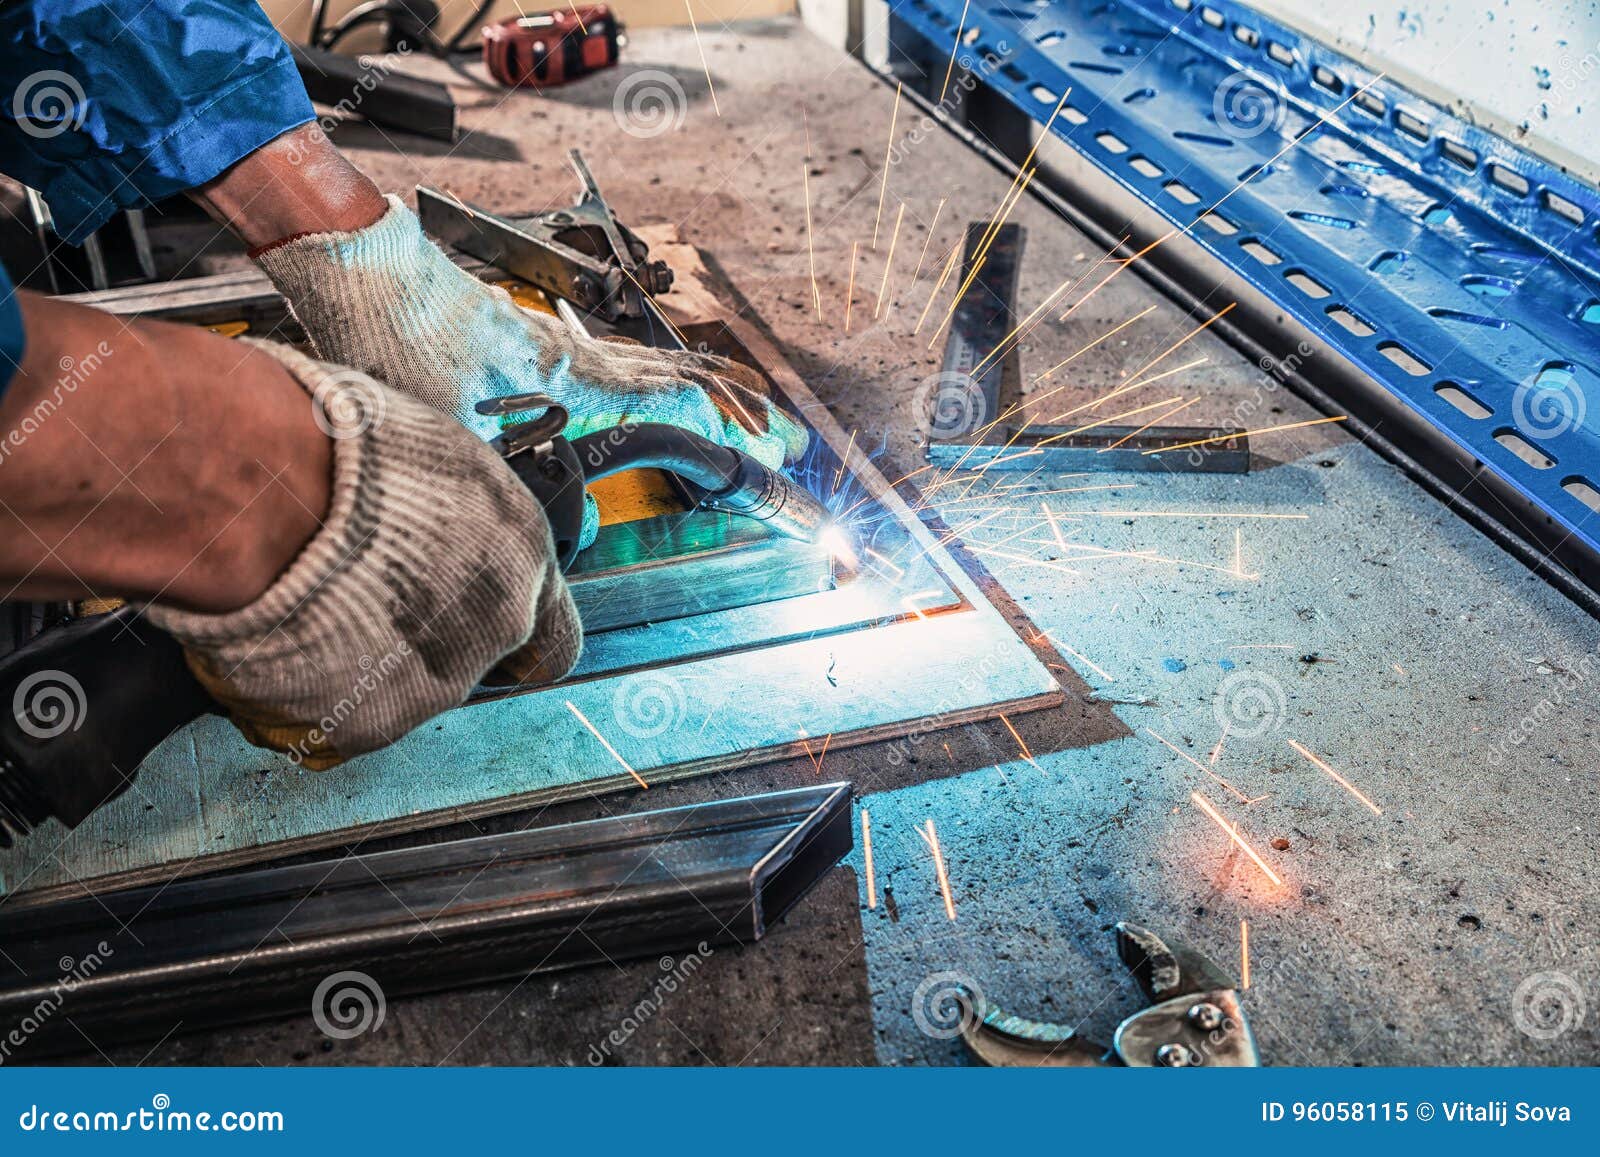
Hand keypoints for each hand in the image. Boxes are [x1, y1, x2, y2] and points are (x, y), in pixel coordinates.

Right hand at [145, 343, 580, 767]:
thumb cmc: (344, 449)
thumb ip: (454, 506)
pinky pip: (341, 714)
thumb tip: (436, 503)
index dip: (518, 638)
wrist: (266, 498)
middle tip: (372, 603)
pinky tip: (282, 641)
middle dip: (429, 641)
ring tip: (313, 609)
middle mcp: (493, 630)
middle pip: (474, 662)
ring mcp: (430, 684)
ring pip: (406, 692)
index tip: (487, 629)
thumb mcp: (432, 453)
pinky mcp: (361, 721)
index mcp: (523, 558)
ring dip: (370, 661)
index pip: (555, 637)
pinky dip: (314, 689)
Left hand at [252, 196, 808, 545]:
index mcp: (572, 375)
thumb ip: (508, 491)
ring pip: (649, 366)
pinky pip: (613, 363)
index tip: (771, 445)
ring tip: (739, 409)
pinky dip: (652, 379)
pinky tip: (646, 391)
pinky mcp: (525, 341)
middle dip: (737, 409)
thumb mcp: (451, 436)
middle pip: (679, 376)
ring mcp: (553, 343)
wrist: (356, 269)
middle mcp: (575, 354)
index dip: (728, 423)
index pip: (674, 396)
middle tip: (784, 438)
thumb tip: (572, 538)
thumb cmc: (395, 341)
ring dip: (701, 392)